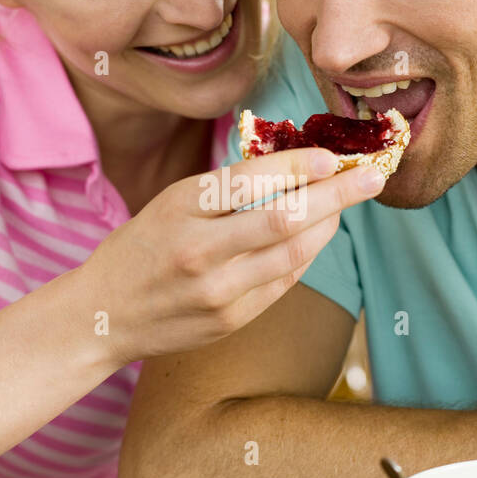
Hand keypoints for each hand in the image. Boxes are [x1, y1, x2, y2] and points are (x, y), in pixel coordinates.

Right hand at [86, 148, 382, 364]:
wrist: (102, 316)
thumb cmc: (140, 248)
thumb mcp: (170, 203)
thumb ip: (224, 190)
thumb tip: (293, 165)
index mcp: (181, 209)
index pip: (253, 180)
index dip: (301, 166)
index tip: (334, 156)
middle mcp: (200, 250)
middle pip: (287, 217)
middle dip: (339, 194)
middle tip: (374, 177)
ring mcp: (218, 291)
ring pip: (294, 253)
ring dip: (329, 225)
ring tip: (346, 206)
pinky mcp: (230, 320)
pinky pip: (283, 282)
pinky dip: (305, 255)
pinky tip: (315, 237)